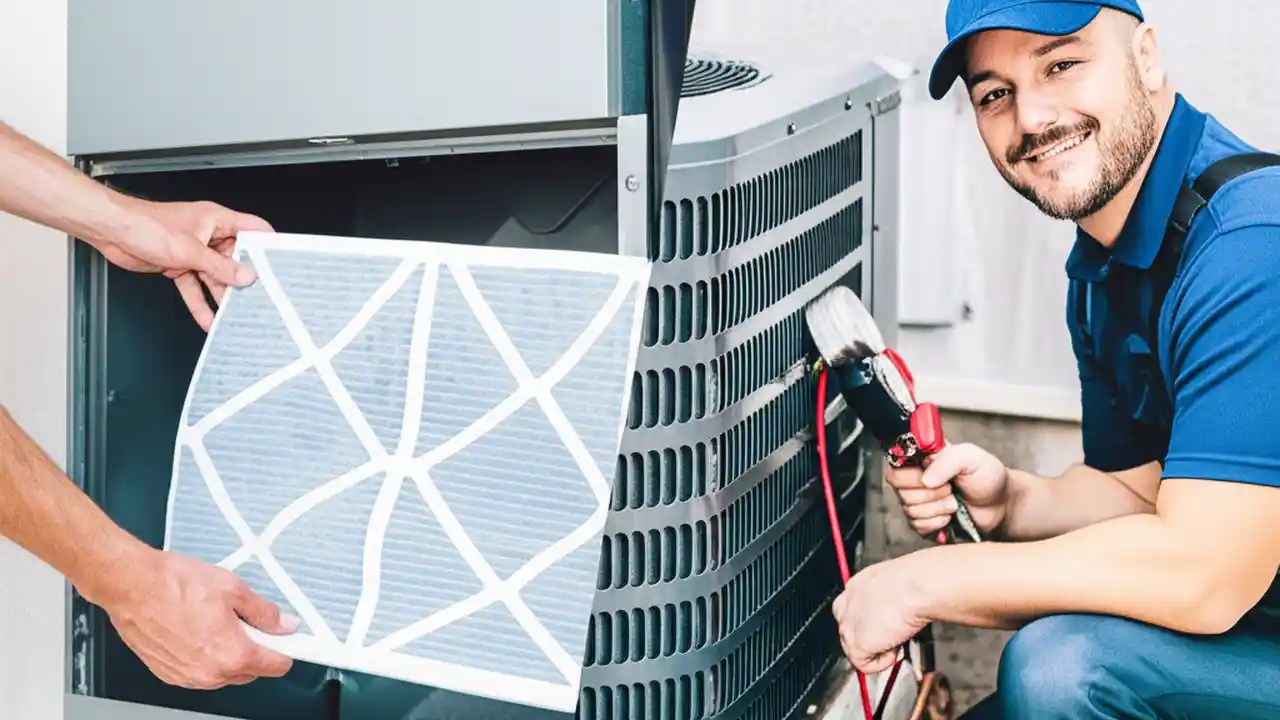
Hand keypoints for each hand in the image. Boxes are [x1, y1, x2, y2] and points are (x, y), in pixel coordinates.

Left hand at [91, 197, 271, 330]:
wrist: (112, 231)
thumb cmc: (145, 225)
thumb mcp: (190, 250)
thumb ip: (219, 267)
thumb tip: (246, 276)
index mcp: (216, 220)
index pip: (253, 229)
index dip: (267, 247)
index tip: (279, 266)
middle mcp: (208, 234)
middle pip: (235, 259)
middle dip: (242, 279)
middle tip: (256, 298)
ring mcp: (194, 251)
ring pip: (215, 276)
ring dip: (221, 295)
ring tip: (233, 314)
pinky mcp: (179, 264)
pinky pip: (195, 286)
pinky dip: (199, 301)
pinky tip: (206, 317)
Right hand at [95, 547, 297, 689]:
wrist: (131, 585)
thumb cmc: (173, 584)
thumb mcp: (233, 589)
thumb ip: (263, 612)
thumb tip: (282, 623)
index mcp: (232, 654)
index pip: (275, 665)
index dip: (286, 650)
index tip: (290, 641)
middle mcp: (210, 673)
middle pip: (250, 671)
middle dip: (255, 648)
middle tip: (247, 621)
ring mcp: (187, 677)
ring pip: (224, 673)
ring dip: (229, 653)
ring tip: (216, 621)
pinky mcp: (169, 674)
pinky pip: (200, 672)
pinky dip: (205, 656)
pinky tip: (197, 630)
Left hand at [831, 558, 928, 672]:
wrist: (917, 587)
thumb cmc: (917, 581)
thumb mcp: (897, 584)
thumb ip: (886, 599)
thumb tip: (894, 611)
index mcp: (857, 586)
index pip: (851, 610)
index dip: (869, 623)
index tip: (886, 627)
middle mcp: (848, 604)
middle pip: (848, 630)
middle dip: (871, 639)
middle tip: (894, 636)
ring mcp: (848, 625)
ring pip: (854, 649)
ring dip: (877, 650)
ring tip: (898, 640)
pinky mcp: (856, 644)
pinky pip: (864, 665)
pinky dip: (882, 663)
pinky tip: (896, 650)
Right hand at [886, 442, 1009, 538]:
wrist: (1001, 505)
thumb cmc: (987, 476)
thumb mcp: (971, 457)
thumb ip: (947, 461)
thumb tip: (926, 480)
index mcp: (921, 459)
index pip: (896, 465)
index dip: (911, 474)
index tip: (930, 476)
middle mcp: (915, 480)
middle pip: (900, 490)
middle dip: (930, 493)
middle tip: (950, 489)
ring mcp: (918, 502)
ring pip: (909, 510)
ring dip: (937, 508)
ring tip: (955, 502)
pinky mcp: (924, 523)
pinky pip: (917, 526)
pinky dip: (936, 523)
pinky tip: (950, 517)